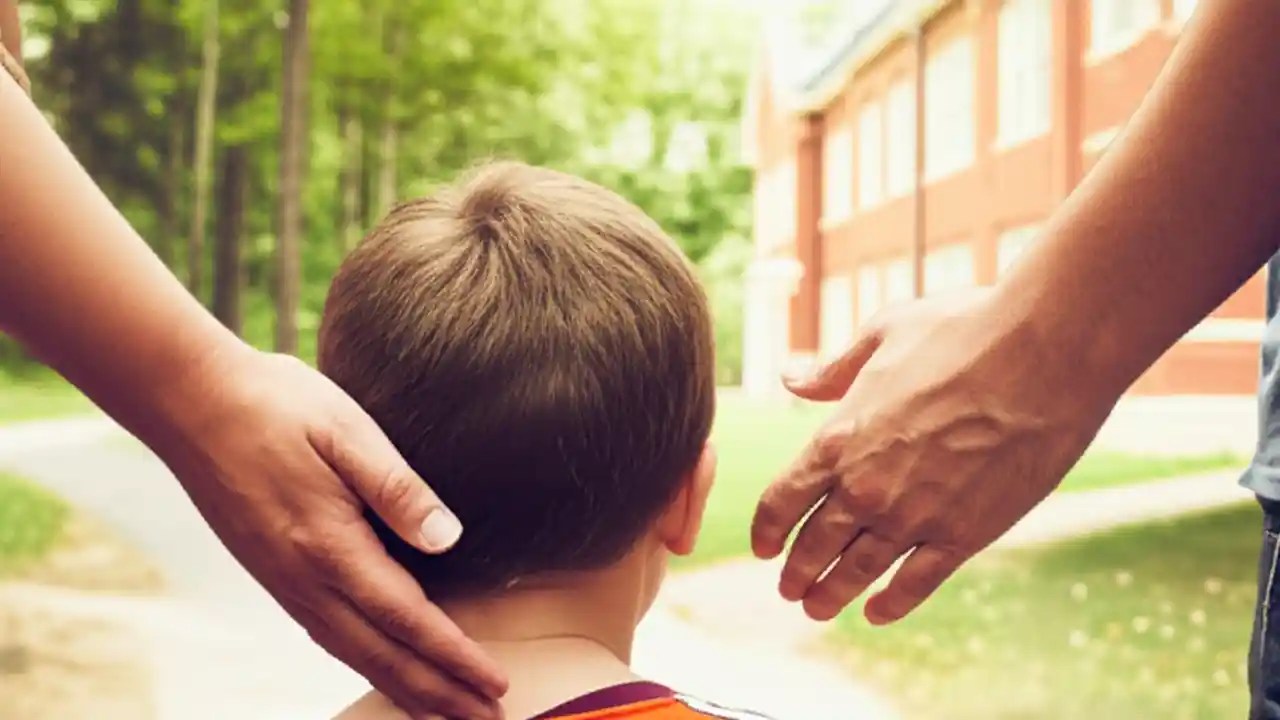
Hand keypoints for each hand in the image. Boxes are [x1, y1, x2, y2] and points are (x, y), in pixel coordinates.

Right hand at [154, 347, 506, 718]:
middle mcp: (304, 578)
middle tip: (486, 719)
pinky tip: (382, 665)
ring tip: (444, 710)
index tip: (495, 684)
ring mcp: (283, 581)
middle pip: (382, 654)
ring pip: (352, 653)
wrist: (189, 402)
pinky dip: (364, 662)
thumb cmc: (274, 406)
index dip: (453, 655)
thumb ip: (398, 487)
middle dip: (438, 692)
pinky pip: (326, 635)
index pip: (407, 617)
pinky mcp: (271, 573)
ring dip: (403, 687)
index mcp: (330, 546)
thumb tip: (447, 536)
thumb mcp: (346, 430)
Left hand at [752, 288, 1116, 623]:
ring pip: (857, 571)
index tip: (763, 547)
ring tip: (817, 608)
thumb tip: (790, 378)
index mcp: (837, 438)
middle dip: (796, 572)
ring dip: (831, 594)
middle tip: (790, 589)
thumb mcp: (882, 335)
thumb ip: (833, 369)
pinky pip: (917, 582)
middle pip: (813, 545)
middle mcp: (866, 487)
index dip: (766, 530)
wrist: (1042, 354)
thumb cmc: (962, 330)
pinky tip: (876, 612)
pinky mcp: (965, 534)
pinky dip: (892, 603)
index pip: (781, 500)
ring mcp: (914, 516)